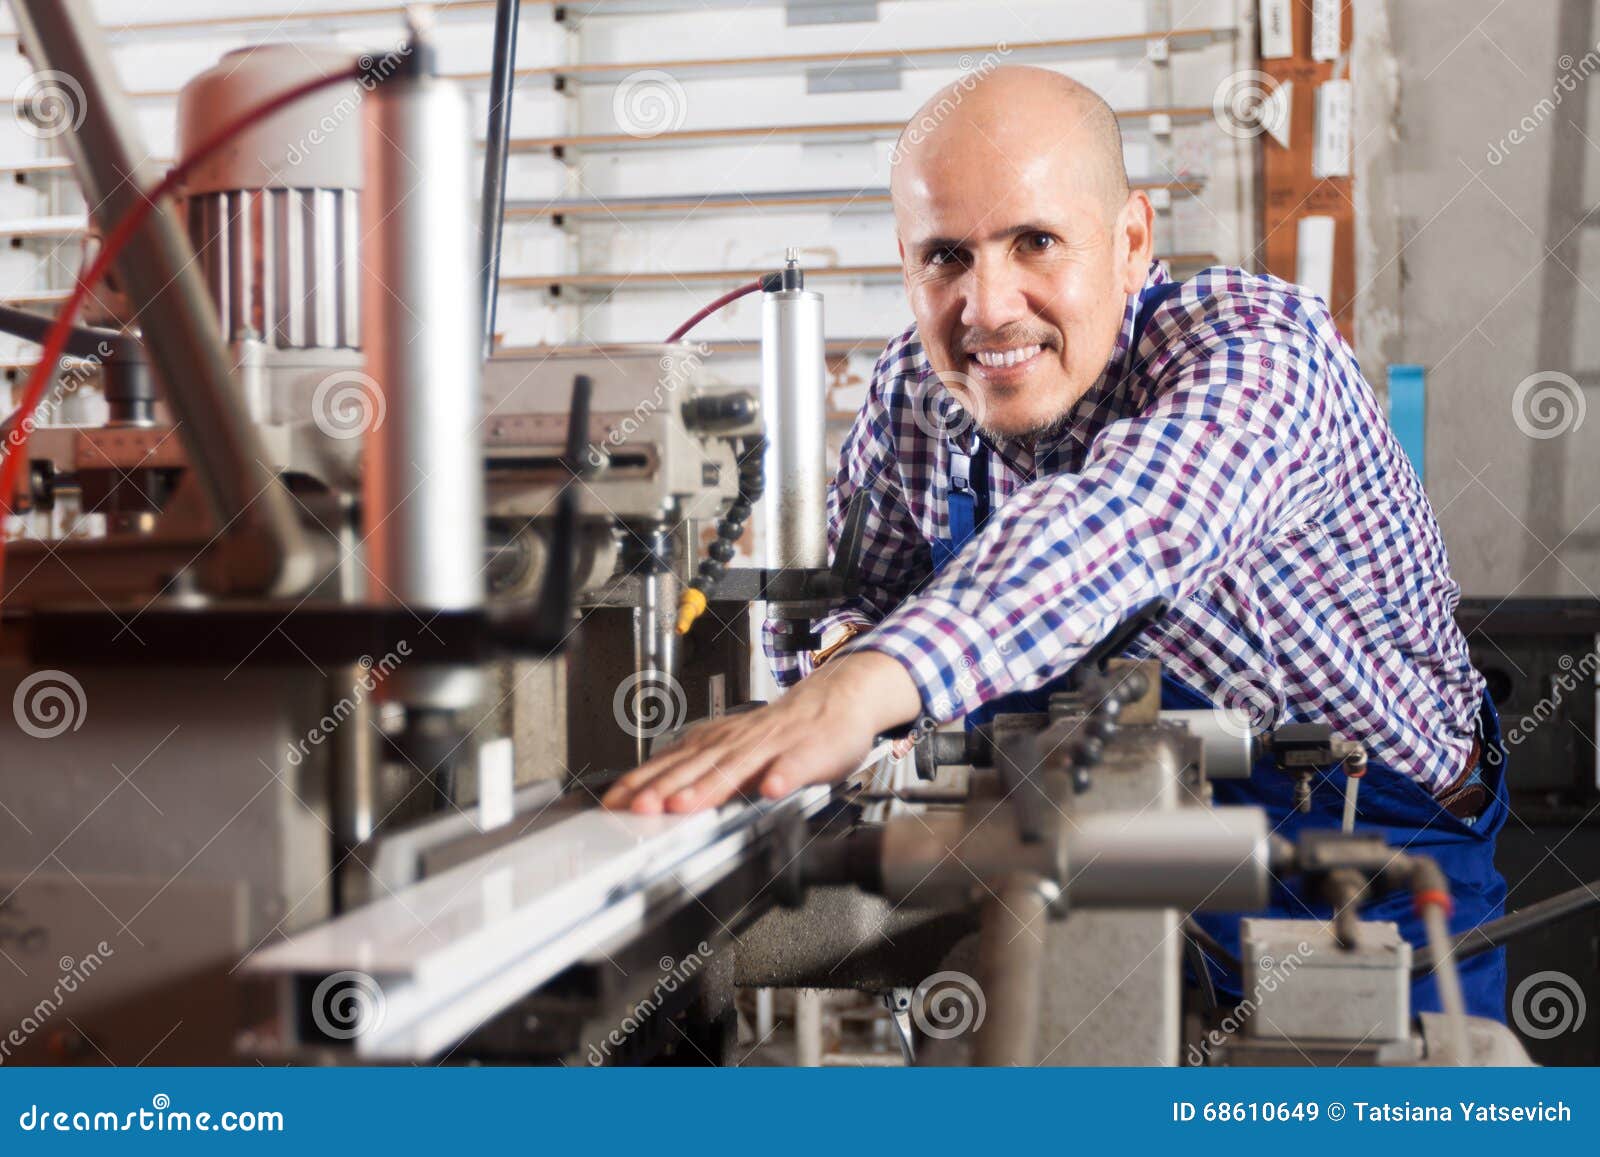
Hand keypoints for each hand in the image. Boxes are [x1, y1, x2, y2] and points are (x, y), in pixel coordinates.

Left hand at [601, 650, 921, 813]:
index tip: (613, 805)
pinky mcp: (807, 753)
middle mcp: (737, 743)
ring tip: (684, 805)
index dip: (641, 784)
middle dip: (664, 789)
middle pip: (695, 768)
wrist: (835, 700)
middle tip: (638, 809)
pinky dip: (782, 776)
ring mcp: (772, 747)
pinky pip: (794, 766)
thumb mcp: (731, 748)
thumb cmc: (782, 733)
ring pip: (737, 768)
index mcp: (716, 743)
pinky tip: (772, 790)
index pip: (669, 765)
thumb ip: (696, 771)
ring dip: (709, 786)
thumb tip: (650, 794)